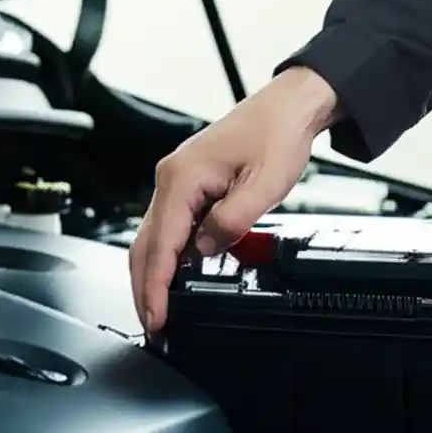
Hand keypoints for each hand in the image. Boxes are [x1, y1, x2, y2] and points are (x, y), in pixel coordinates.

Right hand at [130, 67, 340, 331]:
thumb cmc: (277, 135)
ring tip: (159, 307)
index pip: (160, 245)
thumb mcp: (264, 185)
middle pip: (144, 245)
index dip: (155, 287)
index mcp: (182, 179)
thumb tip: (203, 249)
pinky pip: (169, 226)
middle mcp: (171, 178)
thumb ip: (231, 222)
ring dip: (153, 274)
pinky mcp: (188, 184)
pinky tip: (175, 275)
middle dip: (144, 288)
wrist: (287, 108)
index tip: (156, 317)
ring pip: (152, 237)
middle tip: (152, 324)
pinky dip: (167, 255)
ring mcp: (176, 180)